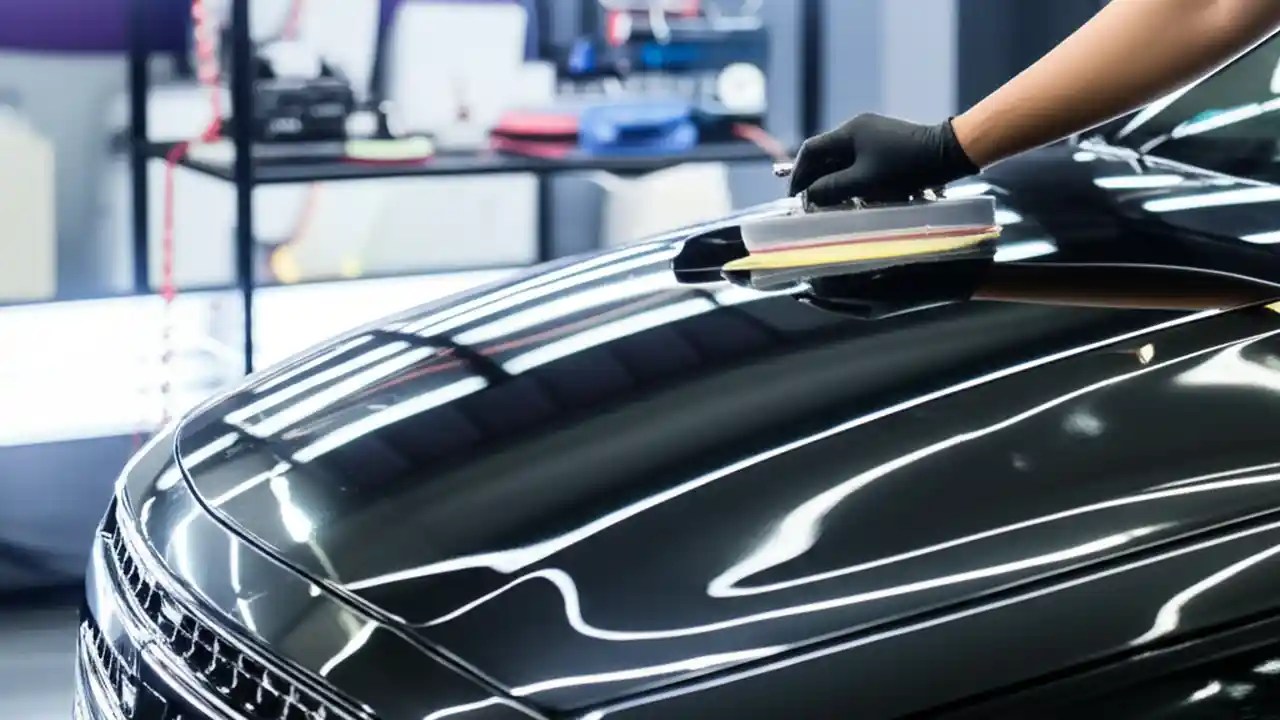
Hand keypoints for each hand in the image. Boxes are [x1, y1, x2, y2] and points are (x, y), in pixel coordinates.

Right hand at [788, 113, 979, 205]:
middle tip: (812, 204)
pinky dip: (853, 179)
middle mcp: (858, 129)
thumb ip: (833, 188)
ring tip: (833, 204)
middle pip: (827, 156)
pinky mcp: (888, 145)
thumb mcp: (865, 181)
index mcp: (849, 132)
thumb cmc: (905, 166)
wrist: (948, 153)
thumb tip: (810, 195)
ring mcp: (874, 135)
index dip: (799, 174)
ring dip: (836, 182)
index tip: (796, 196)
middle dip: (818, 180)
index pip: (811, 150)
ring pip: (844, 161)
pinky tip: (857, 196)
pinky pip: (861, 162)